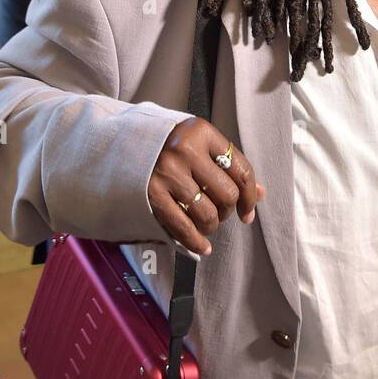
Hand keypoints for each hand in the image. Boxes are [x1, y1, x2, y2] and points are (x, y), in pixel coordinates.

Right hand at [147, 117, 264, 256]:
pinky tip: (202, 246)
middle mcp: (184, 150)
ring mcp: (166, 173)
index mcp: (201, 132)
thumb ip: (227, 164)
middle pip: (227, 194)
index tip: (248, 212)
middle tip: (220, 213)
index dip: (250, 196)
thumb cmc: (165, 145)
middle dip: (228, 211)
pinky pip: (183, 227)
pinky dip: (196, 242)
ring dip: (211, 225)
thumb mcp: (197, 144)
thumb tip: (260, 193)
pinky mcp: (151, 194)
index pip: (241, 169)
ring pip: (208, 213)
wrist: (116, 145)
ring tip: (206, 223)